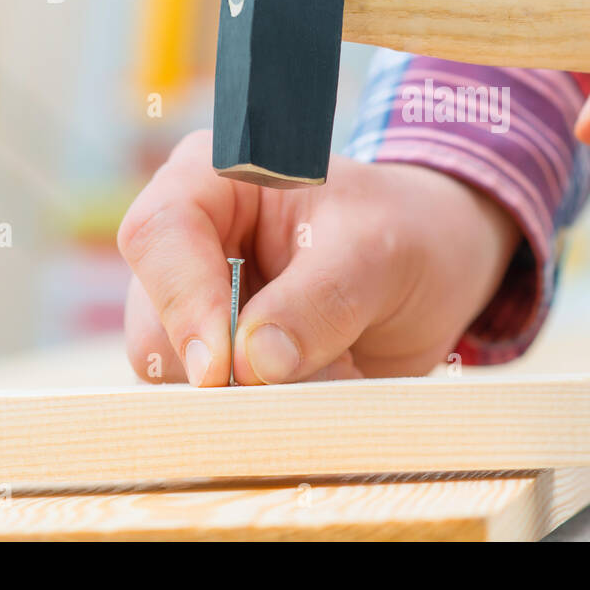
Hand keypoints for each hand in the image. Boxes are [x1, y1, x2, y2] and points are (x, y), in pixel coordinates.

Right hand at [117, 130, 520, 384]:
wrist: (436, 271)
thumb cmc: (405, 233)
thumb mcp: (379, 252)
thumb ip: (319, 300)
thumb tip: (252, 364)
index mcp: (213, 178)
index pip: (159, 234)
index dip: (181, 302)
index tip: (221, 368)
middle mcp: (190, 243)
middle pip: (154, 321)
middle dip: (227, 365)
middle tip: (319, 369)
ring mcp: (198, 308)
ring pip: (178, 376)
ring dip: (257, 395)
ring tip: (340, 364)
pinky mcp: (219, 362)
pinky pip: (215, 408)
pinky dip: (272, 411)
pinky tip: (332, 379)